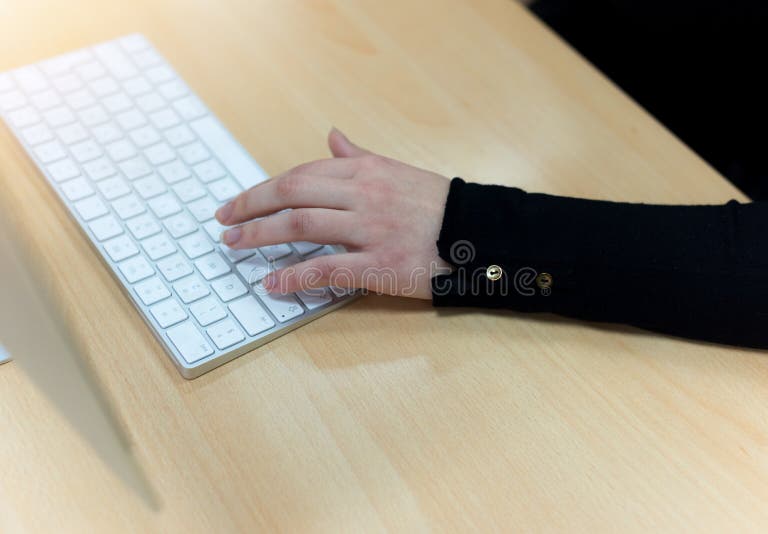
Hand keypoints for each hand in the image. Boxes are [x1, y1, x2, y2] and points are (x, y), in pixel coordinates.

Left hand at [215, 128, 451, 298]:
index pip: (301, 175)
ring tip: (234, 246)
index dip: (263, 189)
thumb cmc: (438, 205)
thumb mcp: (398, 171)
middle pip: (291, 194)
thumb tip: (333, 136)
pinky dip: (294, 275)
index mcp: (365, 171)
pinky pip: (327, 268)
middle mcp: (362, 194)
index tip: (238, 203)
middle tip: (223, 223)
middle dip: (250, 206)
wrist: (478, 233)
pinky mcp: (379, 263)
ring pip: (301, 225)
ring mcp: (369, 229)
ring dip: (260, 235)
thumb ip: (360, 156)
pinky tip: (272, 282)